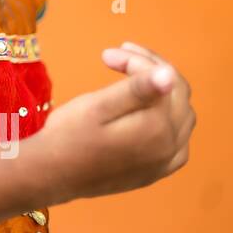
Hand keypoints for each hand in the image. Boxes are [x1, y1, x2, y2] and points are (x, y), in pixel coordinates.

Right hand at [37, 41, 195, 203]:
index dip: (135, 60)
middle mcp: (171, 145)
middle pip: (178, 93)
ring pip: (182, 114)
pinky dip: (167, 119)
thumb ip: (135, 90)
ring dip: (162, 92)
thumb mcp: (97, 107)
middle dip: (150, 69)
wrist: (50, 176)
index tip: (106, 56)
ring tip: (131, 77)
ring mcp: (166, 161)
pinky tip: (146, 113)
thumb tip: (169, 74)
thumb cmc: (68, 136)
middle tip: (117, 57)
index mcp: (157, 126)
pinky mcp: (157, 171)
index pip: (162, 77)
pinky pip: (178, 139)